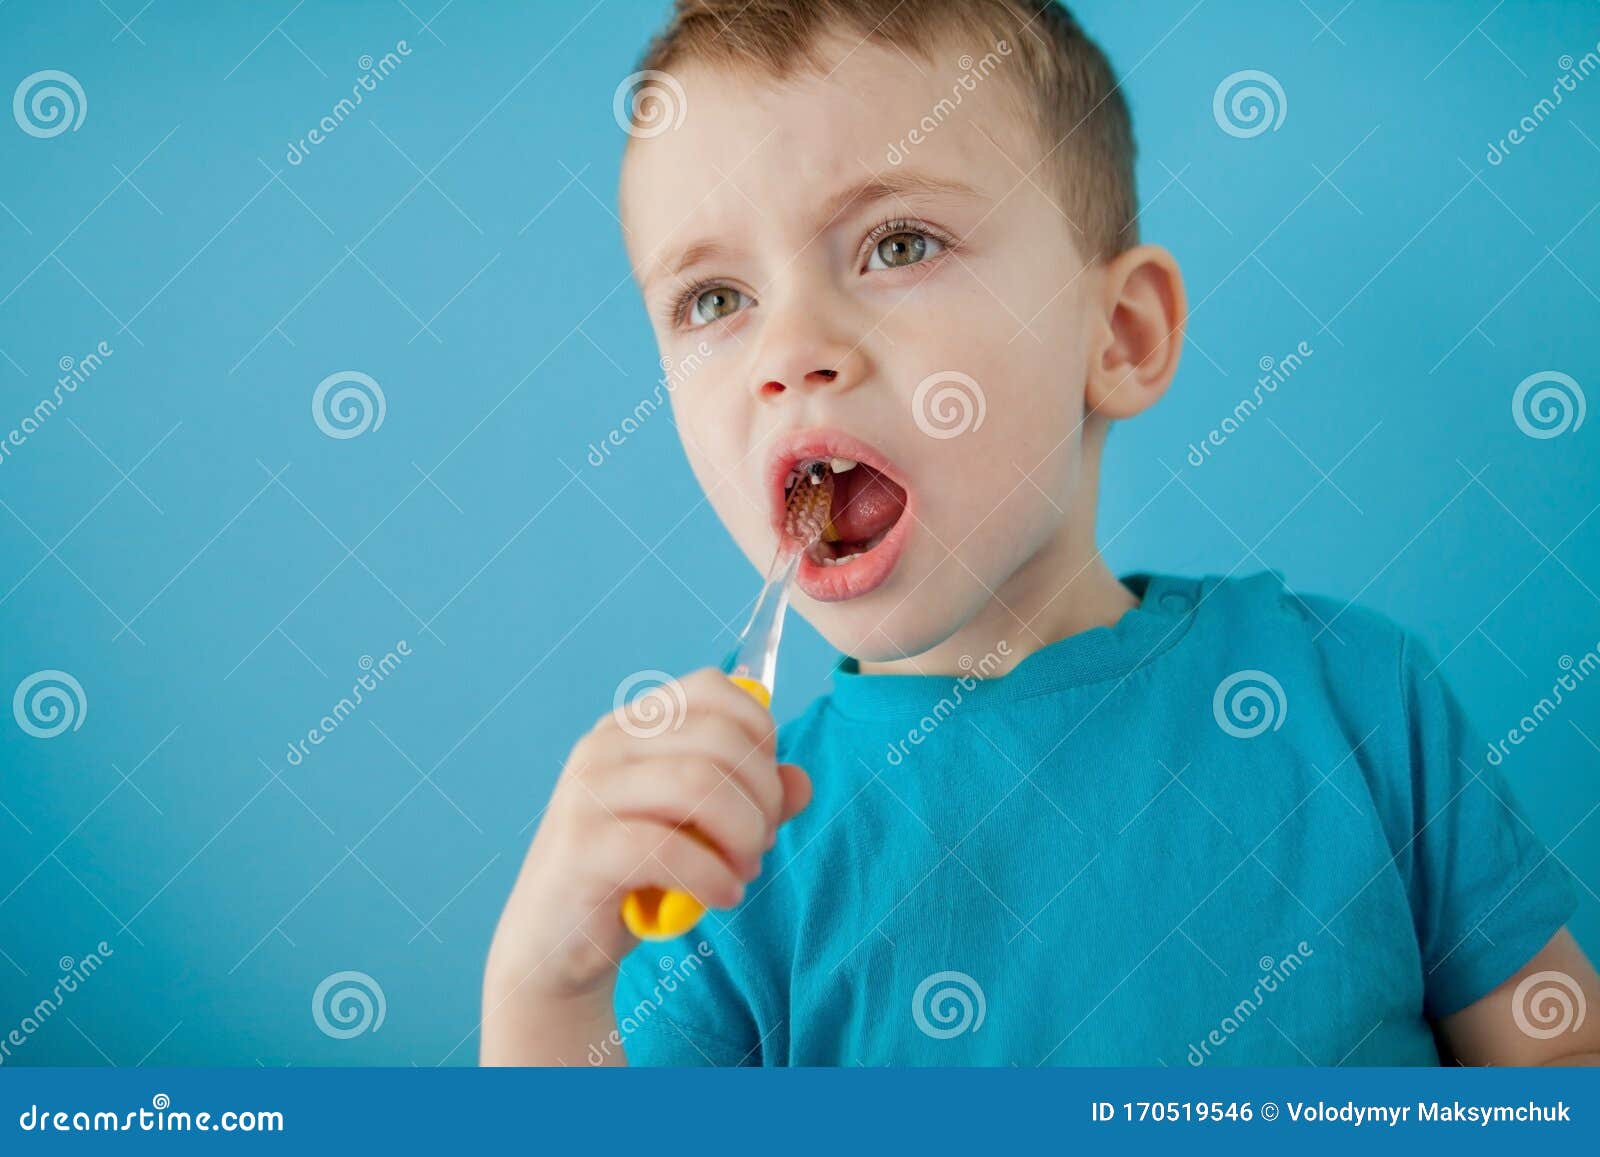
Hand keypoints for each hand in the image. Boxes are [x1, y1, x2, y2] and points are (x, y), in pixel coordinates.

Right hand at [481, 668, 810, 1060]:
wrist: (557, 948)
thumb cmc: (633, 879)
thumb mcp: (700, 831)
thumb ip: (751, 801)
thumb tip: (802, 781)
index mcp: (632, 724)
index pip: (714, 689)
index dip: (761, 737)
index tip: (764, 793)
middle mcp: (605, 745)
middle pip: (720, 740)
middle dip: (763, 797)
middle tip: (759, 846)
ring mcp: (587, 792)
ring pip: (699, 784)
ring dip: (744, 834)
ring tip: (743, 870)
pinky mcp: (581, 847)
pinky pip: (668, 847)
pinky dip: (714, 875)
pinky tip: (723, 896)